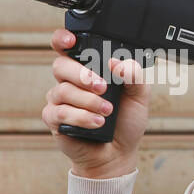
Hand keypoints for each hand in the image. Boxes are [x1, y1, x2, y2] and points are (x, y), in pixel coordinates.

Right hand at [43, 29, 149, 176]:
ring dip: (88, 101)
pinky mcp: (54, 119)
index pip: (67, 48)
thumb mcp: (139, 96)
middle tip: (103, 87)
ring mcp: (60, 100)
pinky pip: (59, 112)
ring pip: (62, 90)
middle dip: (82, 75)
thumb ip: (134, 76)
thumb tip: (119, 64)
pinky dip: (80, 117)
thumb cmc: (125, 121)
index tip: (71, 42)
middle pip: (61, 66)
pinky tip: (97, 123)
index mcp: (87, 69)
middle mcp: (70, 82)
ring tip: (107, 112)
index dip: (63, 40)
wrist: (119, 153)